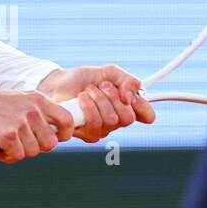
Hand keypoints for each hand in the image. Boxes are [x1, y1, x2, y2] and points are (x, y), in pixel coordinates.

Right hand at [0, 86, 75, 163]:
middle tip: (22, 143)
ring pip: (33, 152)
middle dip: (37, 148)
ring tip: (7, 142)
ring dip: (19, 152)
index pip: (67, 120)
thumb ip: (40, 113)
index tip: (54, 139)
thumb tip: (56, 136)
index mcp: (38, 100)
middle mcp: (32, 110)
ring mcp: (20, 123)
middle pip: (50, 143)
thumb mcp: (22, 101)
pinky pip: (17, 156)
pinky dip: (7, 156)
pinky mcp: (7, 135)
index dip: (64, 135)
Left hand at [36, 64, 156, 141]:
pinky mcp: (87, 135)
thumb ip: (127, 80)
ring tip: (88, 91)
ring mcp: (103, 130)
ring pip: (112, 120)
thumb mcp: (109, 72)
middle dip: (113, 97)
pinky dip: (88, 106)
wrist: (58, 84)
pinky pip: (95, 124)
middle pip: (128, 117)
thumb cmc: (83, 79)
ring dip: (99, 99)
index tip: (128, 94)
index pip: (147, 115)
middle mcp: (118, 121)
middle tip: (102, 87)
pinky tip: (81, 99)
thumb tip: (130, 96)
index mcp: (127, 106)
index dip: (143, 107)